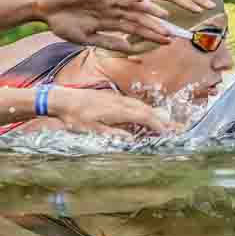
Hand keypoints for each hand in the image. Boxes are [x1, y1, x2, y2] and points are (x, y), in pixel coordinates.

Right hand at [32, 0, 172, 51]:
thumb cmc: (62, 22)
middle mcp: (113, 9)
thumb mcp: (87, 38)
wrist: (43, 6)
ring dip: (149, 9)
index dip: (152, 35)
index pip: (136, 29)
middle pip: (139, 17)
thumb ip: (109, 43)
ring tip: (165, 16)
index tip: (168, 42)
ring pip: (133, 4)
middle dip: (156, 26)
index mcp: (111, 21)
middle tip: (173, 33)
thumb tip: (130, 50)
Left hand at [49, 87, 177, 137]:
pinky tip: (142, 113)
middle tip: (173, 127)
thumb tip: (131, 139)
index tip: (167, 132)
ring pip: (139, 105)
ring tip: (162, 122)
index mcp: (117, 111)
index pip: (144, 116)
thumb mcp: (91, 130)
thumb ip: (113, 134)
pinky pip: (132, 103)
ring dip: (152, 113)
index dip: (157, 125)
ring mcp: (115, 97)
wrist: (61, 98)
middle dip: (160, 119)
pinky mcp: (110, 96)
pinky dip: (142, 109)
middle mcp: (119, 102)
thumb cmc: (74, 116)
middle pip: (146, 109)